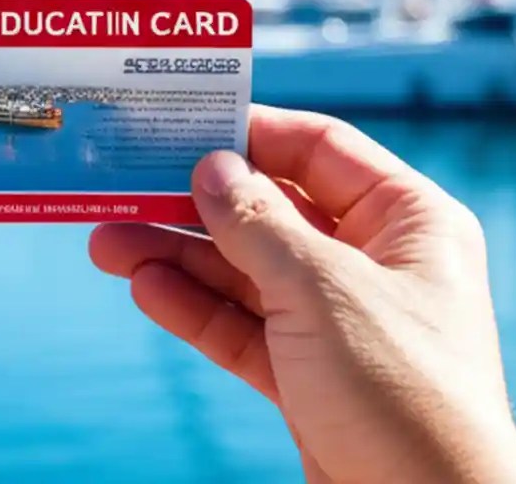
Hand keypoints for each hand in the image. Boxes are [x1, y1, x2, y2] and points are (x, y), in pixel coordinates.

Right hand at [91, 106, 515, 483]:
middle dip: (193, 205)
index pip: (320, 150)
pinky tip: (145, 289)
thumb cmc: (402, 390)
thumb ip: (259, 225)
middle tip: (124, 188)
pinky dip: (194, 308)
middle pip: (269, 212)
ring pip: (243, 272)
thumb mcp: (323, 290)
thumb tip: (211, 168)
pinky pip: (241, 326)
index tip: (183, 125)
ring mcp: (335, 319)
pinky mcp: (306, 372)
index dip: (251, 133)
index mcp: (407, 222)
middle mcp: (371, 262)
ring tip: (107, 243)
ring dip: (177, 257)